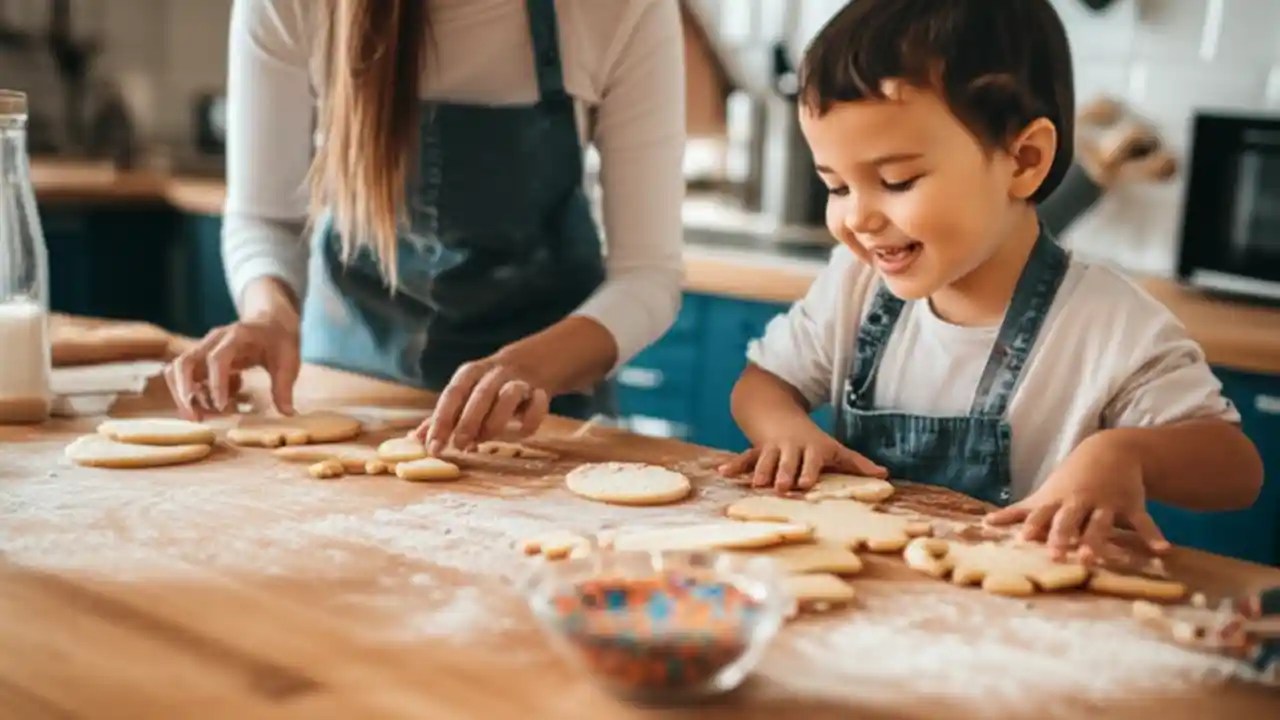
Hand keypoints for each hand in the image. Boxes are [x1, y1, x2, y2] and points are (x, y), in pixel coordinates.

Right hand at [164, 315, 299, 419]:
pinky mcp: (202, 358)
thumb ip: (284, 386)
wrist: (271, 320)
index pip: (217, 358)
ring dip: (183, 395)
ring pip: (178, 370)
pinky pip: (186, 376)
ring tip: (199, 416)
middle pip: (184, 362)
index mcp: (237, 336)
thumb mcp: (289, 360)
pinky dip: (193, 392)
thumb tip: (287, 413)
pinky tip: (217, 402)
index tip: (221, 407)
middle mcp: (214, 340)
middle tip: (196, 417)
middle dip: (185, 391)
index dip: (217, 383)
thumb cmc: (279, 340)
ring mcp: (204, 348)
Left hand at [414, 355, 550, 454]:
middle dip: (468, 422)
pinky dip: (530, 420)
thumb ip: (443, 416)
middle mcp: (493, 374)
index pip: (452, 395)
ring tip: (486, 440)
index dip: (441, 421)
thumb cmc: (488, 386)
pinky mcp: (541, 391)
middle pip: (479, 395)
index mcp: (469, 373)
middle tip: (459, 446)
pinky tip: (520, 433)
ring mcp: (519, 380)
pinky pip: (538, 406)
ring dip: (496, 421)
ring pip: (509, 396)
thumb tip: (414, 440)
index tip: (433, 447)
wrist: (532, 362)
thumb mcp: (464, 394)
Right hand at [717, 422, 886, 492]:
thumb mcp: (833, 448)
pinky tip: (722, 473)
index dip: (808, 471)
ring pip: (764, 461)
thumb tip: (885, 476)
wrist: (777, 411)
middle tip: (781, 487)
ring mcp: (771, 448)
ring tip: (755, 484)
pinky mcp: (755, 450)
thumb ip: (856, 464)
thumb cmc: (811, 439)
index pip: (811, 461)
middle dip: (783, 473)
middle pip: (787, 462)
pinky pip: (743, 458)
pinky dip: (733, 465)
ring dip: (760, 472)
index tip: (806, 483)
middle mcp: (790, 448)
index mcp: (811, 449)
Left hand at [985, 432, 1169, 560]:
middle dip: (1062, 536)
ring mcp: (1106, 503)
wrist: (1109, 451)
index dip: (1034, 526)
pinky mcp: (1131, 505)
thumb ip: (1018, 512)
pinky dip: (1153, 535)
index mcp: (1057, 501)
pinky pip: (1144, 522)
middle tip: (1056, 555)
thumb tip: (986, 524)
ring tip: (1092, 558)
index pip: (1042, 514)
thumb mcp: (1044, 495)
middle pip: (1069, 520)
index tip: (1024, 539)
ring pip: (1101, 524)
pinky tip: (1163, 551)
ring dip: (1097, 540)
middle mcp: (1080, 502)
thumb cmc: (1069, 481)